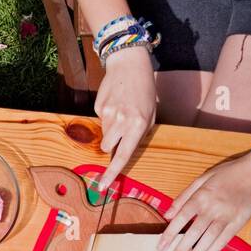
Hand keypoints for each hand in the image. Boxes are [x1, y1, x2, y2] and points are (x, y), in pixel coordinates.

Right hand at [94, 46, 156, 192]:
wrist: (128, 64)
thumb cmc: (144, 90)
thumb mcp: (151, 112)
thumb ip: (140, 133)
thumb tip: (124, 150)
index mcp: (138, 125)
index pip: (123, 156)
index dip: (112, 173)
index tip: (102, 186)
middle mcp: (122, 121)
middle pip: (108, 147)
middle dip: (112, 143)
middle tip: (120, 129)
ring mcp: (108, 114)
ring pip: (103, 134)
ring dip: (110, 129)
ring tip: (120, 111)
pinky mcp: (98, 106)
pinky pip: (100, 120)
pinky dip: (106, 115)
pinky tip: (114, 102)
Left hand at [158, 151, 250, 250]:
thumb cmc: (228, 173)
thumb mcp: (203, 178)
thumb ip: (184, 196)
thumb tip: (167, 214)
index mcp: (201, 196)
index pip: (181, 219)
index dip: (169, 235)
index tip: (160, 248)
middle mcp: (212, 209)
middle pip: (193, 234)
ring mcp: (226, 218)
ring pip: (207, 241)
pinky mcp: (237, 224)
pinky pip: (222, 242)